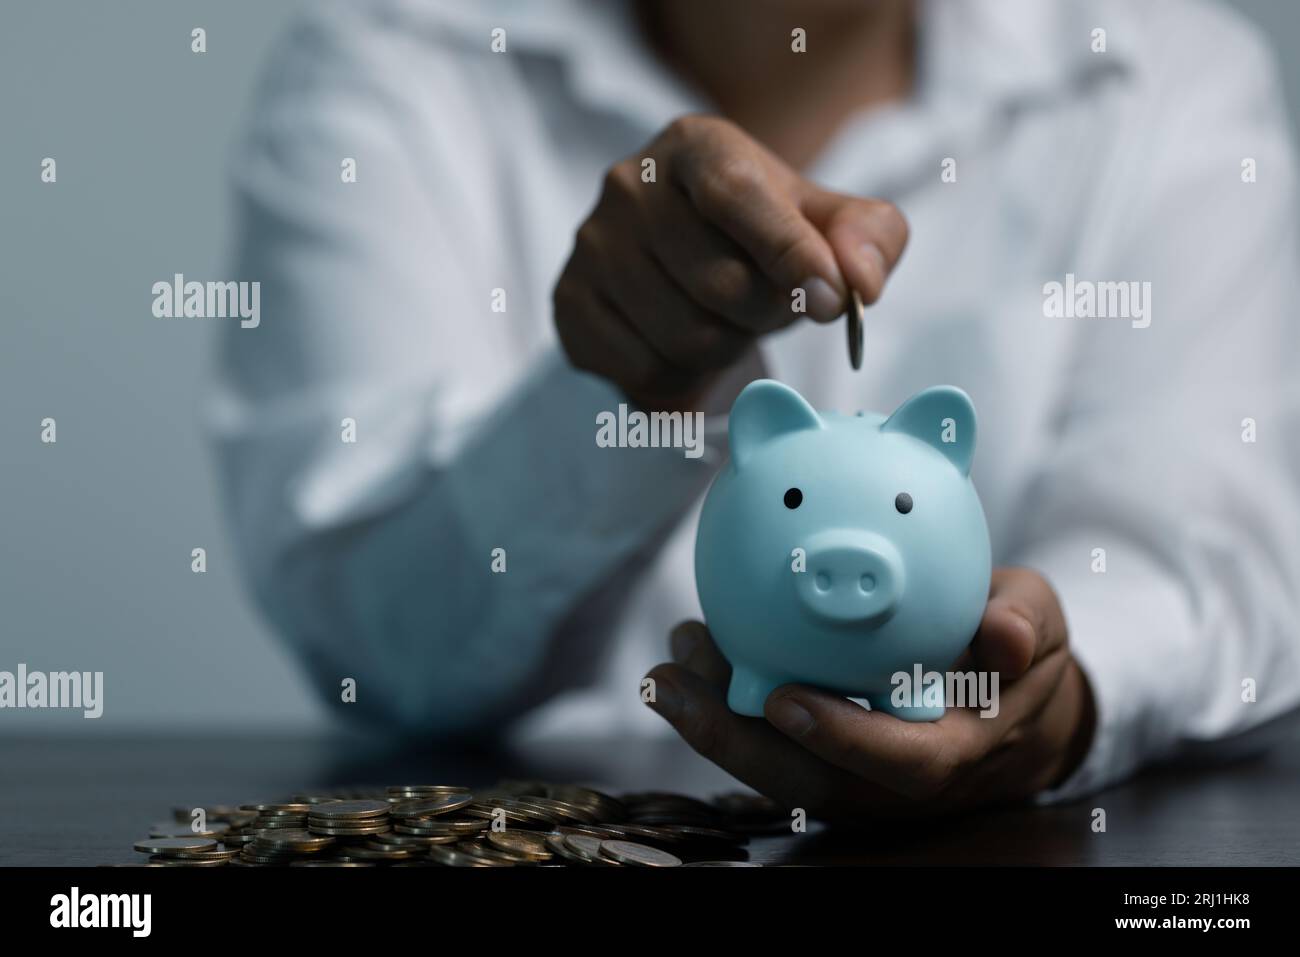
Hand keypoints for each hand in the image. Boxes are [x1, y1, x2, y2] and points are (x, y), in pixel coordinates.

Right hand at [553, 114, 908, 410]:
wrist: (687, 266)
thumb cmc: (767, 240)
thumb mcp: (831, 224)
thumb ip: (869, 238)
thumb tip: (859, 281)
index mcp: (697, 146)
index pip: (738, 196)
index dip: (790, 254)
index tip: (829, 300)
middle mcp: (629, 185)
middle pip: (720, 285)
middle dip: (765, 316)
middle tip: (768, 307)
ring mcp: (590, 246)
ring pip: (684, 338)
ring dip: (725, 349)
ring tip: (724, 321)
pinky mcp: (569, 305)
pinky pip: (644, 371)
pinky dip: (681, 378)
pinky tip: (683, 346)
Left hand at [645, 568, 1096, 822]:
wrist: (1017, 707)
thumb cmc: (1025, 660)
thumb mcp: (1044, 630)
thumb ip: (1026, 625)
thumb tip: (1004, 632)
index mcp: (956, 752)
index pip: (900, 764)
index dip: (842, 740)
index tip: (786, 700)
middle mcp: (894, 778)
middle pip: (808, 780)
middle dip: (732, 741)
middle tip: (672, 683)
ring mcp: (856, 774)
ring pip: (775, 765)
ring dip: (713, 721)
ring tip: (668, 664)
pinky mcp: (828, 756)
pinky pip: (769, 740)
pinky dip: (725, 703)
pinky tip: (691, 653)